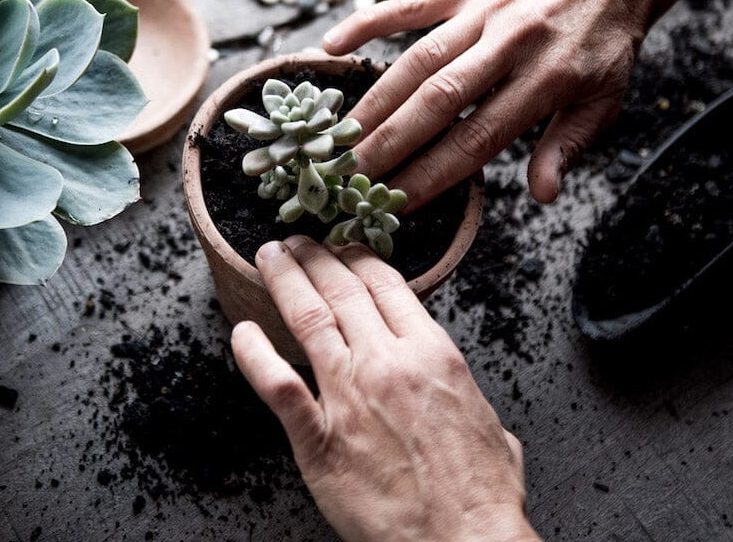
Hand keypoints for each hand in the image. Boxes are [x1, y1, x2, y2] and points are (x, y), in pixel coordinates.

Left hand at [232, 237, 539, 541]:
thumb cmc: (482, 494)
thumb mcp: (492, 424)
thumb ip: (463, 397)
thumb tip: (457, 397)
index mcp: (433, 354)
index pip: (386, 283)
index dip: (358, 255)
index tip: (342, 244)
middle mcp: (387, 364)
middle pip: (342, 290)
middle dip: (315, 257)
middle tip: (296, 238)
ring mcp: (349, 399)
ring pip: (309, 320)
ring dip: (284, 282)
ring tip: (270, 258)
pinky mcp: (319, 441)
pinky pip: (277, 386)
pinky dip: (253, 354)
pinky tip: (240, 332)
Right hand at [322, 0, 657, 207]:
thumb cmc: (609, 40)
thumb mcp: (606, 99)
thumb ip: (569, 145)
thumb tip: (542, 195)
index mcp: (547, 79)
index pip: (477, 138)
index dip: (433, 173)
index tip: (397, 201)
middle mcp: (511, 43)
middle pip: (438, 101)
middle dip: (390, 143)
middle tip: (351, 175)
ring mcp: (486, 9)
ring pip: (418, 59)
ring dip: (376, 100)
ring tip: (342, 135)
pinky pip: (411, 4)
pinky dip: (369, 22)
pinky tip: (333, 46)